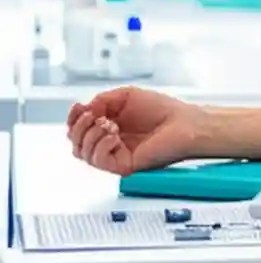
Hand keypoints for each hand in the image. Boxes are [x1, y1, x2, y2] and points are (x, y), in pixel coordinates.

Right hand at [65, 86, 202, 174]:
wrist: (184, 122)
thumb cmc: (162, 109)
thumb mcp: (126, 96)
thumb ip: (102, 100)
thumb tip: (84, 109)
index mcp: (109, 127)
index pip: (79, 129)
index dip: (74, 119)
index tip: (78, 107)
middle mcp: (110, 143)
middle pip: (76, 143)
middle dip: (79, 127)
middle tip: (94, 116)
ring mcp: (116, 155)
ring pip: (83, 153)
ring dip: (90, 135)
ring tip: (109, 124)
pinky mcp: (123, 166)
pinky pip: (100, 161)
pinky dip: (101, 146)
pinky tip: (113, 136)